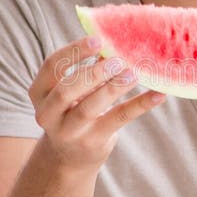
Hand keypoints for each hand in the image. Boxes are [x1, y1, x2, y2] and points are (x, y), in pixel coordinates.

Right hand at [28, 36, 164, 171]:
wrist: (70, 157)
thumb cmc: (73, 111)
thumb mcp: (73, 91)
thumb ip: (88, 69)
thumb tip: (117, 40)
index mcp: (39, 93)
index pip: (51, 66)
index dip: (74, 51)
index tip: (98, 40)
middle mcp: (47, 114)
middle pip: (67, 89)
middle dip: (93, 73)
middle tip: (117, 60)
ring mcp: (68, 131)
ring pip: (89, 108)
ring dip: (113, 88)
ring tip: (134, 74)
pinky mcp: (92, 142)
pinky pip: (117, 119)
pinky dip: (139, 105)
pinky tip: (158, 95)